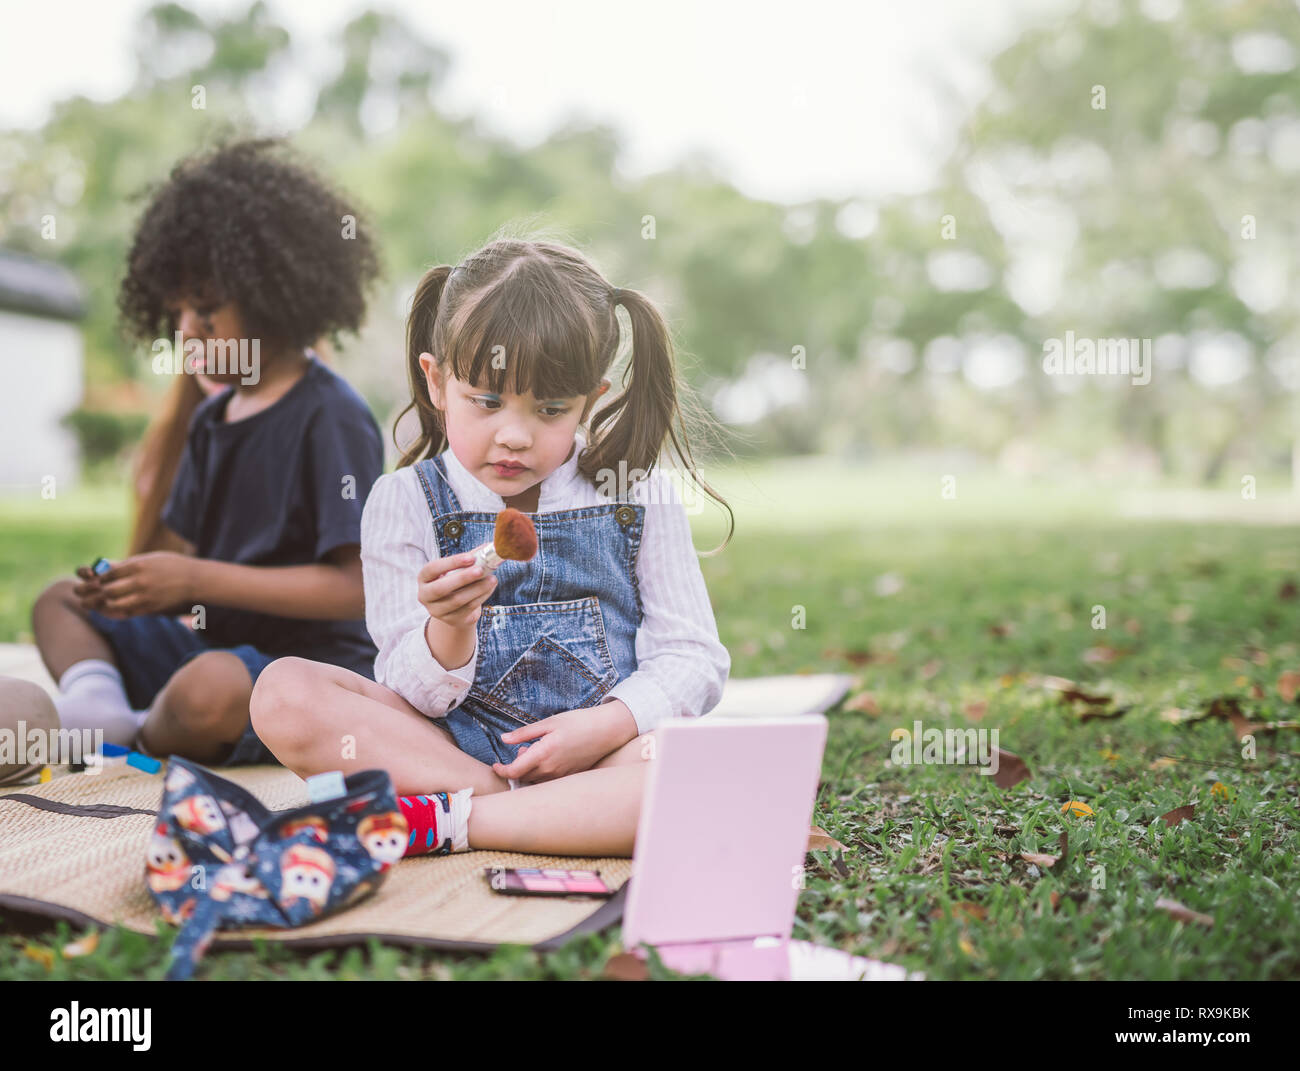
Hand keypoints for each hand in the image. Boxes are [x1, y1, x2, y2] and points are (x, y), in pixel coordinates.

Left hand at [80, 552, 196, 617]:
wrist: (196, 580)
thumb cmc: (171, 566)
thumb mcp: (149, 559)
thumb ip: (126, 565)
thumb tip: (102, 568)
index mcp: (139, 565)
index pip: (107, 574)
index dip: (94, 578)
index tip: (88, 579)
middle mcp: (140, 581)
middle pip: (107, 590)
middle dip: (90, 593)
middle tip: (79, 594)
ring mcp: (146, 596)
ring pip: (114, 604)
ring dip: (99, 605)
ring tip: (90, 605)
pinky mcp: (151, 608)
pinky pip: (126, 613)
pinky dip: (112, 612)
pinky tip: (106, 610)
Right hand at [417, 552, 496, 628]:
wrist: (455, 608)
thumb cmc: (455, 582)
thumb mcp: (455, 570)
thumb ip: (468, 558)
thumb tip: (487, 547)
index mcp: (424, 578)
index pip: (433, 568)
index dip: (451, 563)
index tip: (471, 558)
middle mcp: (425, 595)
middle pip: (441, 588)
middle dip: (463, 578)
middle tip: (481, 570)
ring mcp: (436, 610)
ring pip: (457, 600)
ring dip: (477, 588)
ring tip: (492, 579)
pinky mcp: (450, 620)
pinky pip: (468, 608)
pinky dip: (481, 597)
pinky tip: (490, 588)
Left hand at [491, 704, 634, 784]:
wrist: (606, 731)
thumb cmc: (578, 722)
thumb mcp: (549, 722)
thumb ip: (524, 733)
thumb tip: (503, 739)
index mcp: (543, 754)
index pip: (514, 771)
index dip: (501, 771)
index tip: (495, 765)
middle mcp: (551, 769)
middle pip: (523, 777)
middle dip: (517, 767)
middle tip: (523, 748)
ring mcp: (561, 775)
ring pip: (536, 781)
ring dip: (529, 770)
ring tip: (537, 750)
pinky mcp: (569, 777)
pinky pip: (548, 781)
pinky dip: (541, 773)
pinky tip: (548, 758)